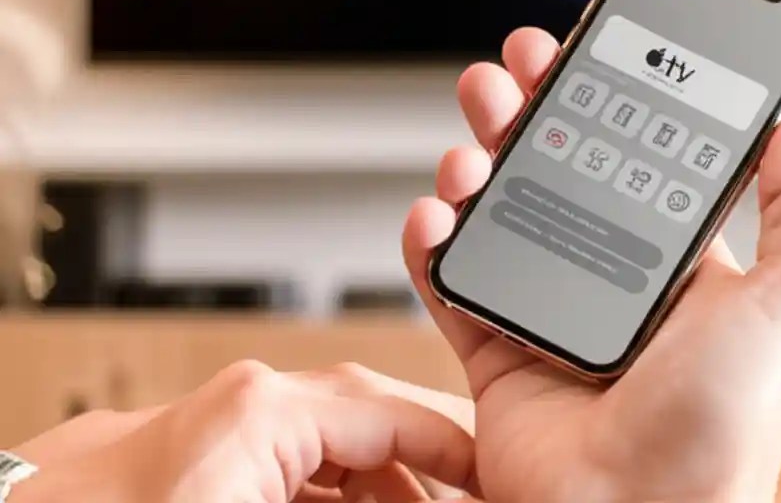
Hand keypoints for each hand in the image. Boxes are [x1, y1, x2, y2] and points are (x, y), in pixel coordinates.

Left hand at [12, 361, 477, 502]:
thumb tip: (424, 499)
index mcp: (264, 411)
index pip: (396, 417)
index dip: (457, 453)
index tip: (494, 480)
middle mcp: (234, 403)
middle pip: (361, 426)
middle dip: (413, 476)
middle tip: (455, 499)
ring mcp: (200, 427)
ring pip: (313, 450)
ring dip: (363, 491)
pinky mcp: (171, 460)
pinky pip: (268, 467)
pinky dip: (312, 495)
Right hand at [403, 28, 780, 502]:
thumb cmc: (727, 423)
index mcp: (683, 268)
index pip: (641, 162)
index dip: (614, 103)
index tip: (593, 49)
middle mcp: (615, 286)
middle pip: (561, 173)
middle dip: (532, 110)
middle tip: (512, 64)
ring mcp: (552, 319)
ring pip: (502, 217)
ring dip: (478, 163)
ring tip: (472, 135)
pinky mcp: (497, 357)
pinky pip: (454, 288)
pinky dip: (432, 246)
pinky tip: (435, 210)